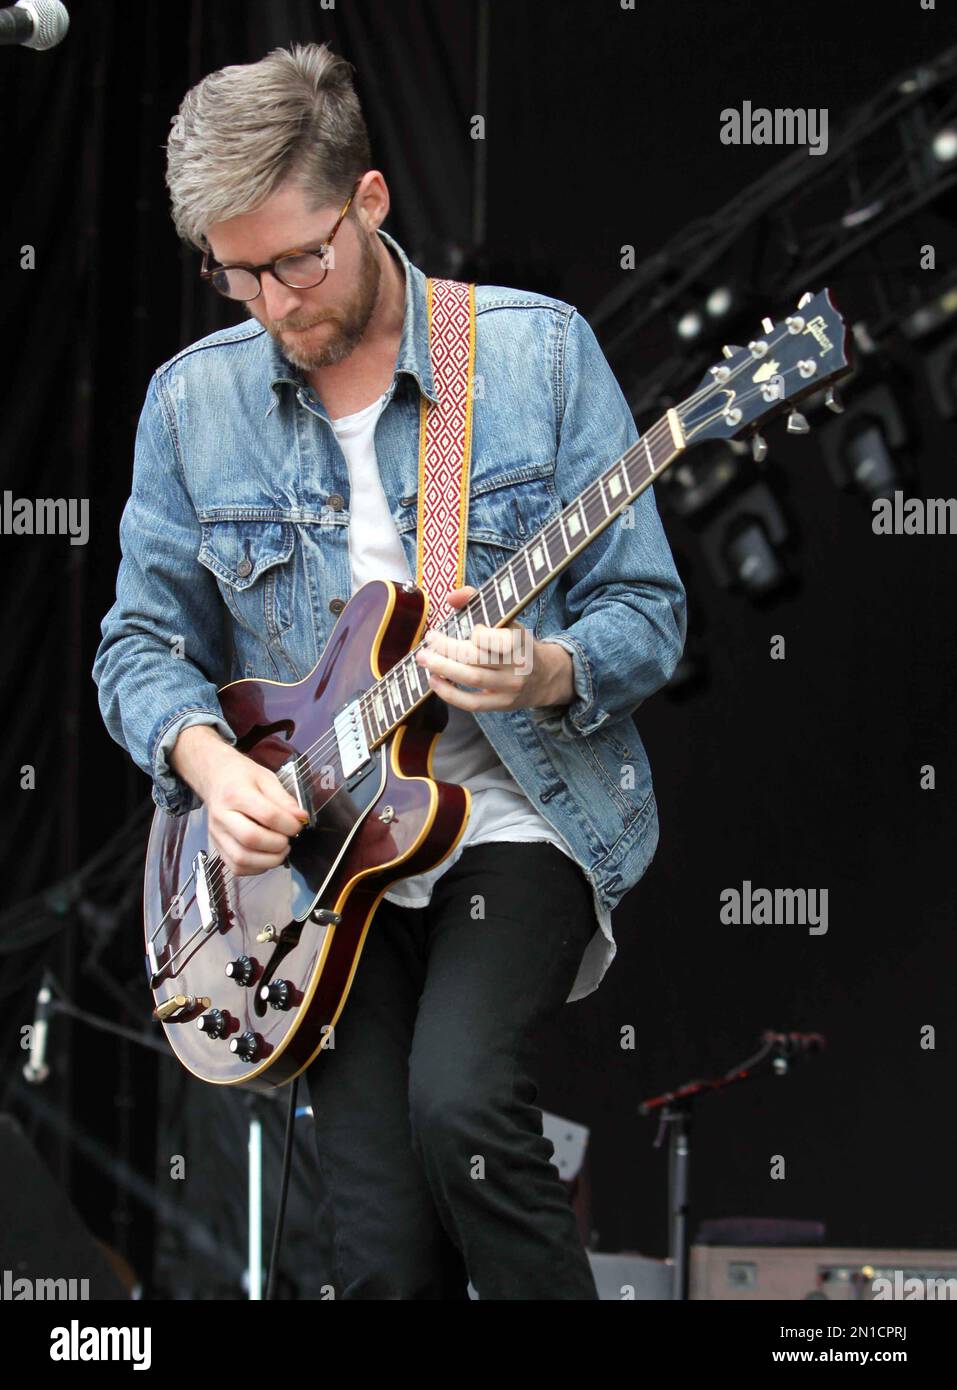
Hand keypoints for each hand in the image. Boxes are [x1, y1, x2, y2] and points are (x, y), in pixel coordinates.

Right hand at [172, 729, 308, 875]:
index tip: (298, 825)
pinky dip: (256, 868)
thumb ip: (284, 799)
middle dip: (278, 844)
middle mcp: (222, 816)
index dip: (288, 824)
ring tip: (281, 850)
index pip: (266, 815)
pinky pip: (236, 867)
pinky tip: (266, 857)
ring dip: (269, 860)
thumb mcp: (267, 779)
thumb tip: (301, 818)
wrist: (215, 779)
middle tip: (289, 839)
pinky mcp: (216, 847)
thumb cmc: (242, 777)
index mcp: (235, 793)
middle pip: (251, 839)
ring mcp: (216, 834)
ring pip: (241, 859)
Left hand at [414, 585, 572, 713]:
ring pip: (473, 679)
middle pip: (478, 658)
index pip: (497, 638)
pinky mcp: (501, 704)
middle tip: (429, 641)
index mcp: (520, 640)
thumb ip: (478, 602)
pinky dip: (449, 694)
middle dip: (447, 649)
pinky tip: (434, 681)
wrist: (545, 676)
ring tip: (424, 659)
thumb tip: (452, 596)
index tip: (467, 628)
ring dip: (443, 669)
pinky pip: (472, 703)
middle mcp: (517, 664)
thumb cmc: (517, 644)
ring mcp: (510, 687)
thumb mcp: (507, 621)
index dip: (478, 634)